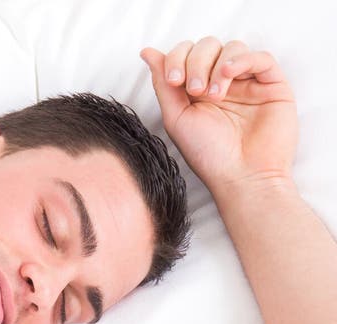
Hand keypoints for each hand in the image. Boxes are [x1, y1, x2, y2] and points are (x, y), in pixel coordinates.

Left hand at [140, 37, 297, 191]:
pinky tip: (230, 74)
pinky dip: (242, 59)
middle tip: (194, 90)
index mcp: (198, 91)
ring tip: (215, 94)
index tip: (174, 80)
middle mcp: (222, 84)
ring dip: (217, 65)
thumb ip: (163, 85)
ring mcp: (248, 83)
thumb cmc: (209, 157)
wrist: (242, 178)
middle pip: (207, 46)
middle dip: (196, 62)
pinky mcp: (272, 86)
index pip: (186, 55)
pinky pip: (260, 57)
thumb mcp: (177, 119)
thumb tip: (147, 53)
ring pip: (232, 48)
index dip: (177, 58)